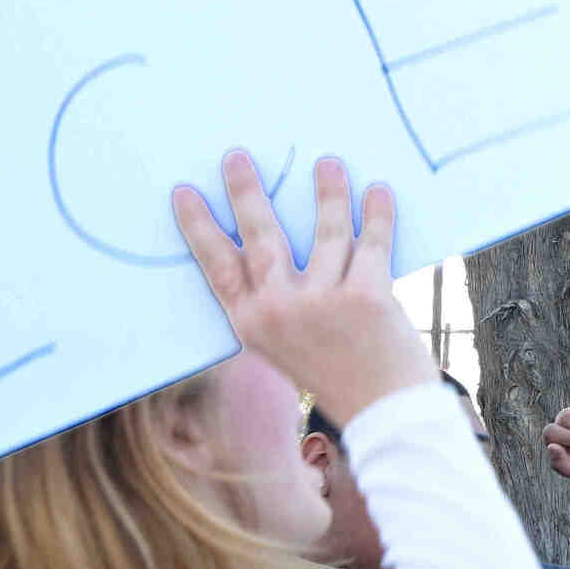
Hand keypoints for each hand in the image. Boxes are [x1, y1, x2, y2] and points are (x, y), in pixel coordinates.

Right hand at [172, 153, 434, 426]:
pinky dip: (377, 213)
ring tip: (328, 164)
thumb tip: (278, 236)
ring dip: (328, 191)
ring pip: (325, 230)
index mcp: (252, 325)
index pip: (217, 266)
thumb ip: (275, 301)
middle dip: (247, 191)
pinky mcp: (366, 296)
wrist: (384, 413)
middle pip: (260, 235)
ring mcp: (322, 302)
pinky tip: (378, 191)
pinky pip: (371, 242)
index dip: (200, 227)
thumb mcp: (285, 345)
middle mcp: (280, 311)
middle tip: (237, 155)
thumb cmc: (335, 375)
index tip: (185, 192)